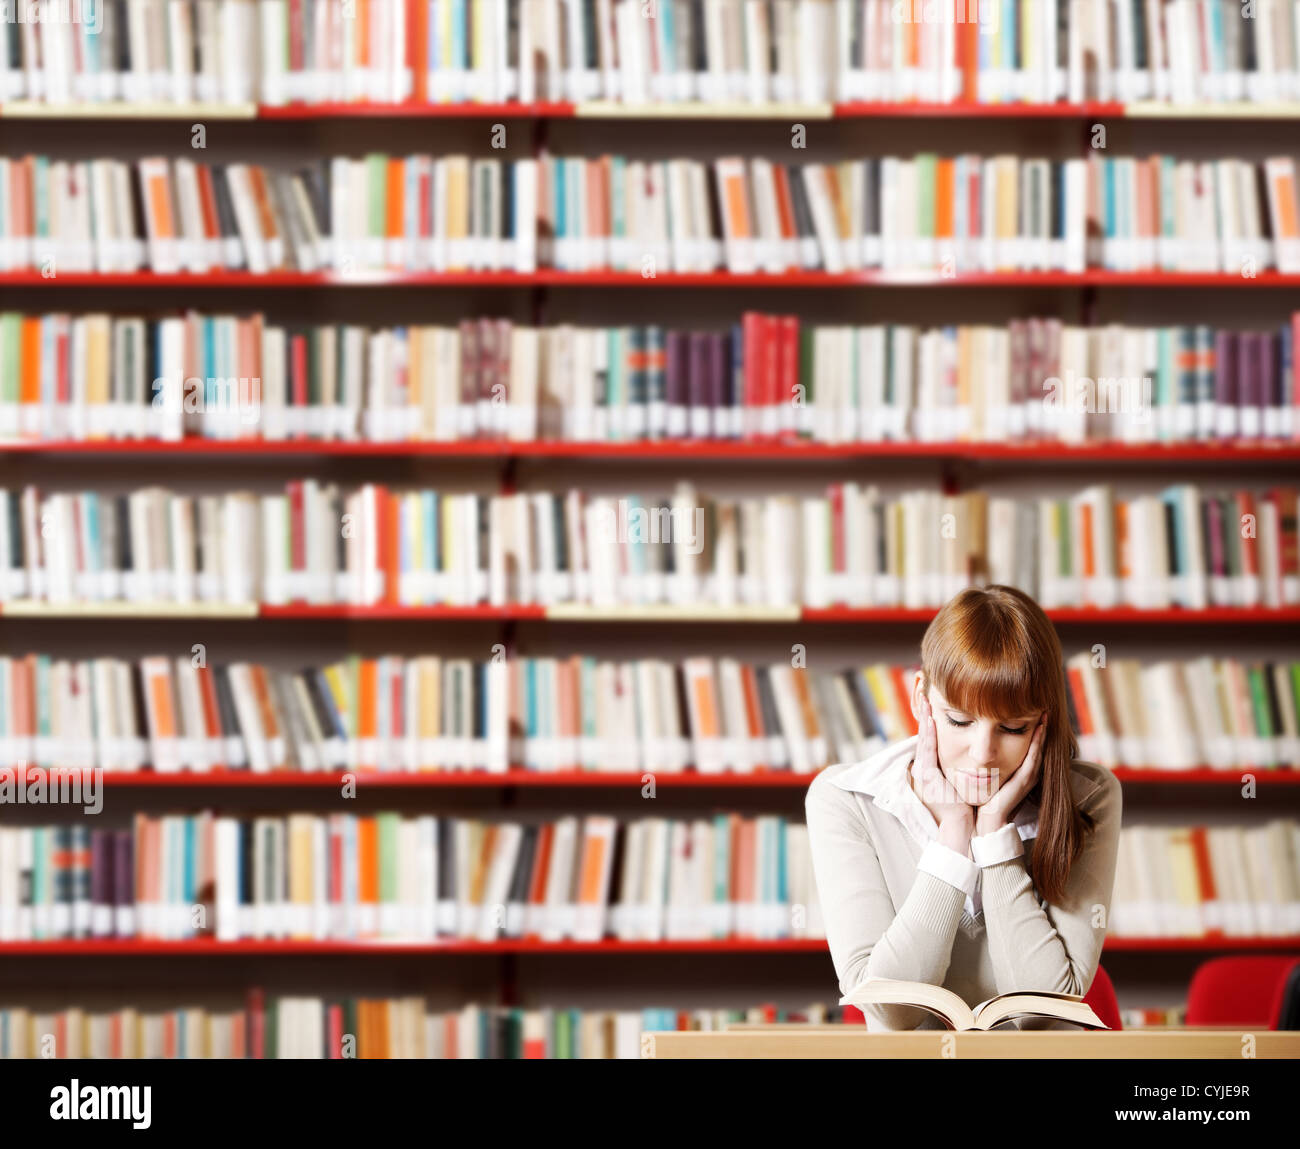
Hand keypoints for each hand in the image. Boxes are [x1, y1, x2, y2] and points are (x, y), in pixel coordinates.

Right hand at [910, 694, 973, 835]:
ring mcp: (924, 772)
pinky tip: (931, 719)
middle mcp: (925, 768)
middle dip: (925, 712)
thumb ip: (961, 767)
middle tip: (925, 691)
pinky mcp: (927, 777)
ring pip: (923, 738)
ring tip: (926, 699)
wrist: (963, 828)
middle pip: (924, 734)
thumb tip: (972, 751)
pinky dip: (928, 733)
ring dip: (924, 717)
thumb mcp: (960, 783)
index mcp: (933, 769)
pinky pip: (927, 750)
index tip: (933, 702)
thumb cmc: (966, 807)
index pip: (931, 738)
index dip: (930, 720)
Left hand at [974, 713, 1046, 835]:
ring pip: (1038, 749)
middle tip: (1043, 708)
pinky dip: (1038, 743)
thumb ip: (993, 762)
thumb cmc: (985, 798)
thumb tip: (983, 746)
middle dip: (1041, 728)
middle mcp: (1028, 773)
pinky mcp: (1025, 780)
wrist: (987, 820)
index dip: (1034, 730)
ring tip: (1044, 715)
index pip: (1030, 746)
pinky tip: (1039, 730)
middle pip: (1038, 745)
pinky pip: (1033, 757)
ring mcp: (1028, 776)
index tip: (1034, 712)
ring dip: (1042, 732)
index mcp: (1020, 771)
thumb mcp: (990, 775)